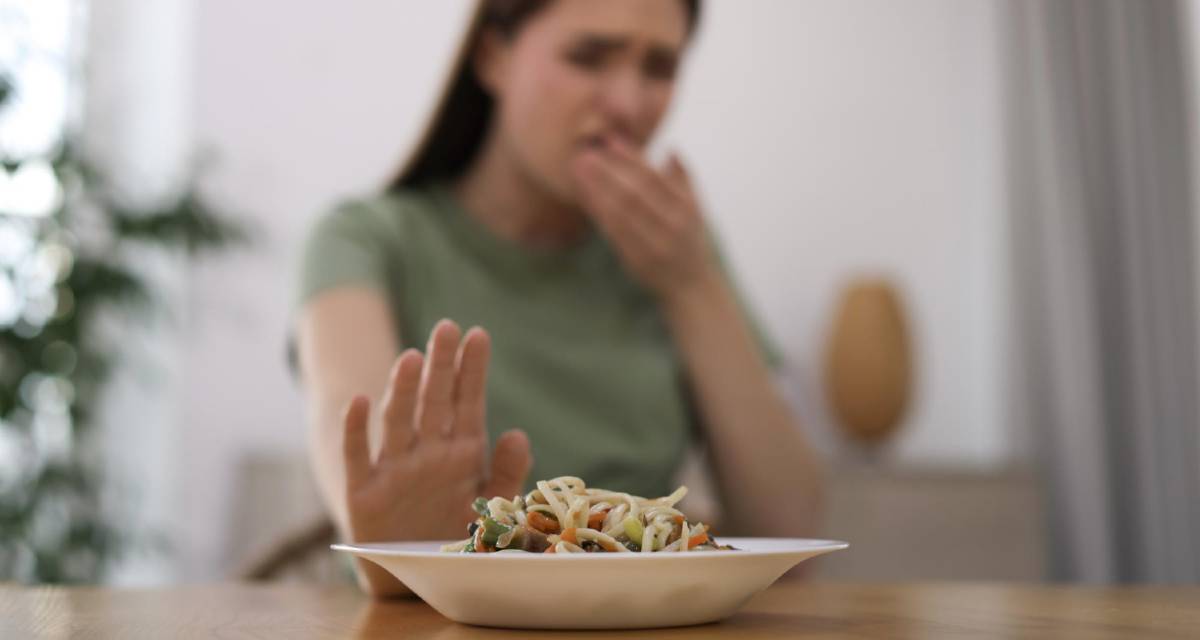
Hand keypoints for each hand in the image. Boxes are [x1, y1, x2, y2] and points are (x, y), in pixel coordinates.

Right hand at [341, 320, 531, 544]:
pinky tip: (358, 401)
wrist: (414, 572)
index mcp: (461, 452)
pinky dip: (356, 430)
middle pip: (434, 402)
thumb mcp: (489, 503)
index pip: (468, 403)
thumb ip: (508, 472)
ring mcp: (395, 469)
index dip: (471, 370)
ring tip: (411, 358)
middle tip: (446, 328)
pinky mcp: (365, 491)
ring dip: (403, 390)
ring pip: (398, 422)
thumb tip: (518, 433)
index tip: (478, 335)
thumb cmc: (453, 528)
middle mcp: (428, 453)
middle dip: (441, 366)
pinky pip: (358, 456)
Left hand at [570, 137, 716, 299]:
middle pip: (635, 193)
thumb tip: (670, 149)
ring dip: (598, 189)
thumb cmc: (690, 241)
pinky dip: (599, 213)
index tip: (610, 140)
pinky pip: (614, 233)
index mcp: (686, 207)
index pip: (655, 177)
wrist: (692, 286)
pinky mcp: (637, 260)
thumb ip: (683, 179)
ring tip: (579, 170)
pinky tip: (585, 197)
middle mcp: (672, 224)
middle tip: (585, 153)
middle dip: (609, 171)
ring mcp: (654, 243)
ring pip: (621, 213)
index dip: (632, 158)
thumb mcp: (696, 209)